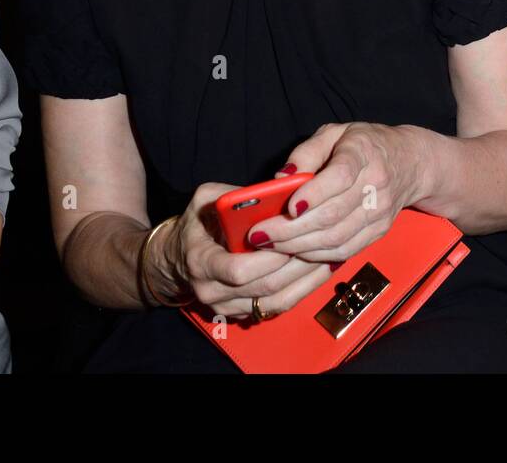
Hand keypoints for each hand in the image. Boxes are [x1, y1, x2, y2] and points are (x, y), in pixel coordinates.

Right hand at [156, 182, 331, 319]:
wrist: (178, 259)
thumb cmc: (197, 225)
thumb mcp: (204, 199)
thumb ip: (232, 195)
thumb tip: (271, 193)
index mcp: (200, 261)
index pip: (237, 270)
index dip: (268, 258)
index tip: (292, 240)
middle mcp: (212, 290)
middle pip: (264, 286)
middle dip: (297, 265)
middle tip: (322, 245)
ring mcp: (228, 307)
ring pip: (276, 300)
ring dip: (306, 280)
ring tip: (328, 257)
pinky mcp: (243, 313)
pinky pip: (277, 307)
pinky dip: (302, 290)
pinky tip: (319, 271)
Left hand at [249, 122, 427, 262]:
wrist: (410, 163)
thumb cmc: (364, 145)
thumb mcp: (334, 134)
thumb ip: (306, 152)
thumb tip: (281, 178)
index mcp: (363, 153)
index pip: (340, 177)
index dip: (313, 195)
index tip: (288, 207)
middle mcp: (375, 185)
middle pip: (332, 215)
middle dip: (291, 230)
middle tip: (260, 234)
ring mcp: (379, 213)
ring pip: (336, 238)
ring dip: (298, 246)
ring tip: (270, 245)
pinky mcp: (378, 232)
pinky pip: (344, 250)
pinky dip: (316, 255)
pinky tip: (295, 251)